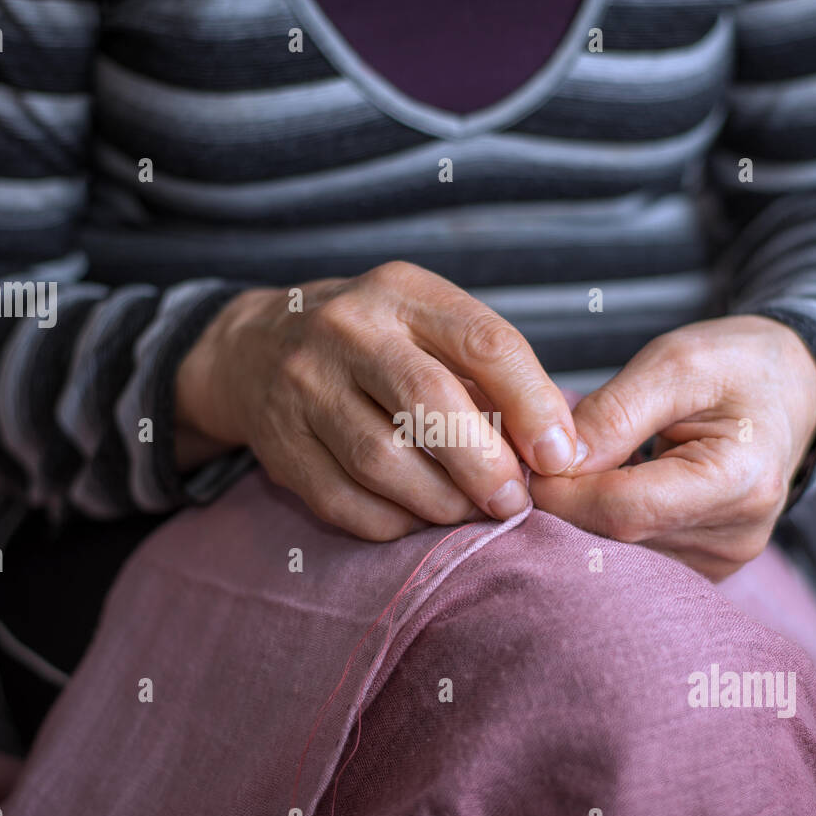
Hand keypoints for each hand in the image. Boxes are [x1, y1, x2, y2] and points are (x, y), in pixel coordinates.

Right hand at [174, 261, 583, 540]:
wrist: (255, 348)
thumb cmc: (376, 344)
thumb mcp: (429, 325)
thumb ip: (490, 376)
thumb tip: (558, 451)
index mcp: (402, 293)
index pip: (484, 343)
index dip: (533, 405)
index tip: (560, 456)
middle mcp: (347, 332)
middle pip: (429, 404)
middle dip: (486, 465)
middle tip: (515, 502)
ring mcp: (304, 387)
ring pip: (384, 461)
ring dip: (443, 503)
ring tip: (471, 514)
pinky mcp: (278, 444)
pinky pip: (346, 502)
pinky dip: (394, 523)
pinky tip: (418, 519)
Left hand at [529, 315, 815, 579]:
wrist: (786, 390)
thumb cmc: (733, 366)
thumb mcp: (674, 363)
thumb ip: (613, 413)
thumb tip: (552, 463)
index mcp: (739, 480)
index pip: (623, 511)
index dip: (561, 491)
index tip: (525, 461)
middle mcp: (735, 536)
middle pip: (616, 542)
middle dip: (562, 507)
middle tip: (531, 467)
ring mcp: (720, 562)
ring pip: (616, 557)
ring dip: (577, 519)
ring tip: (571, 472)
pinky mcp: (703, 570)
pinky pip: (632, 560)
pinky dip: (601, 528)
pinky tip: (597, 492)